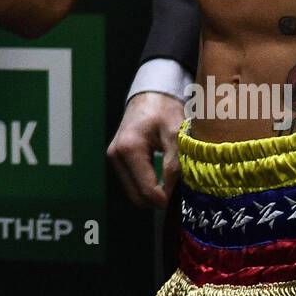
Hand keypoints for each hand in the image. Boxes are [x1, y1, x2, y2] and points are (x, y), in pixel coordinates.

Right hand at [106, 92, 184, 208]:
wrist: (150, 95)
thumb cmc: (164, 110)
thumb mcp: (176, 135)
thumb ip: (174, 165)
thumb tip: (171, 194)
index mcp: (129, 149)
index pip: (146, 190)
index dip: (165, 200)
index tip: (182, 196)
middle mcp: (116, 155)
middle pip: (137, 196)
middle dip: (158, 199)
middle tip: (178, 191)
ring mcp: (113, 158)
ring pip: (133, 192)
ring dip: (152, 193)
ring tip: (170, 182)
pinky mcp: (116, 159)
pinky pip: (132, 183)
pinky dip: (146, 185)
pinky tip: (159, 177)